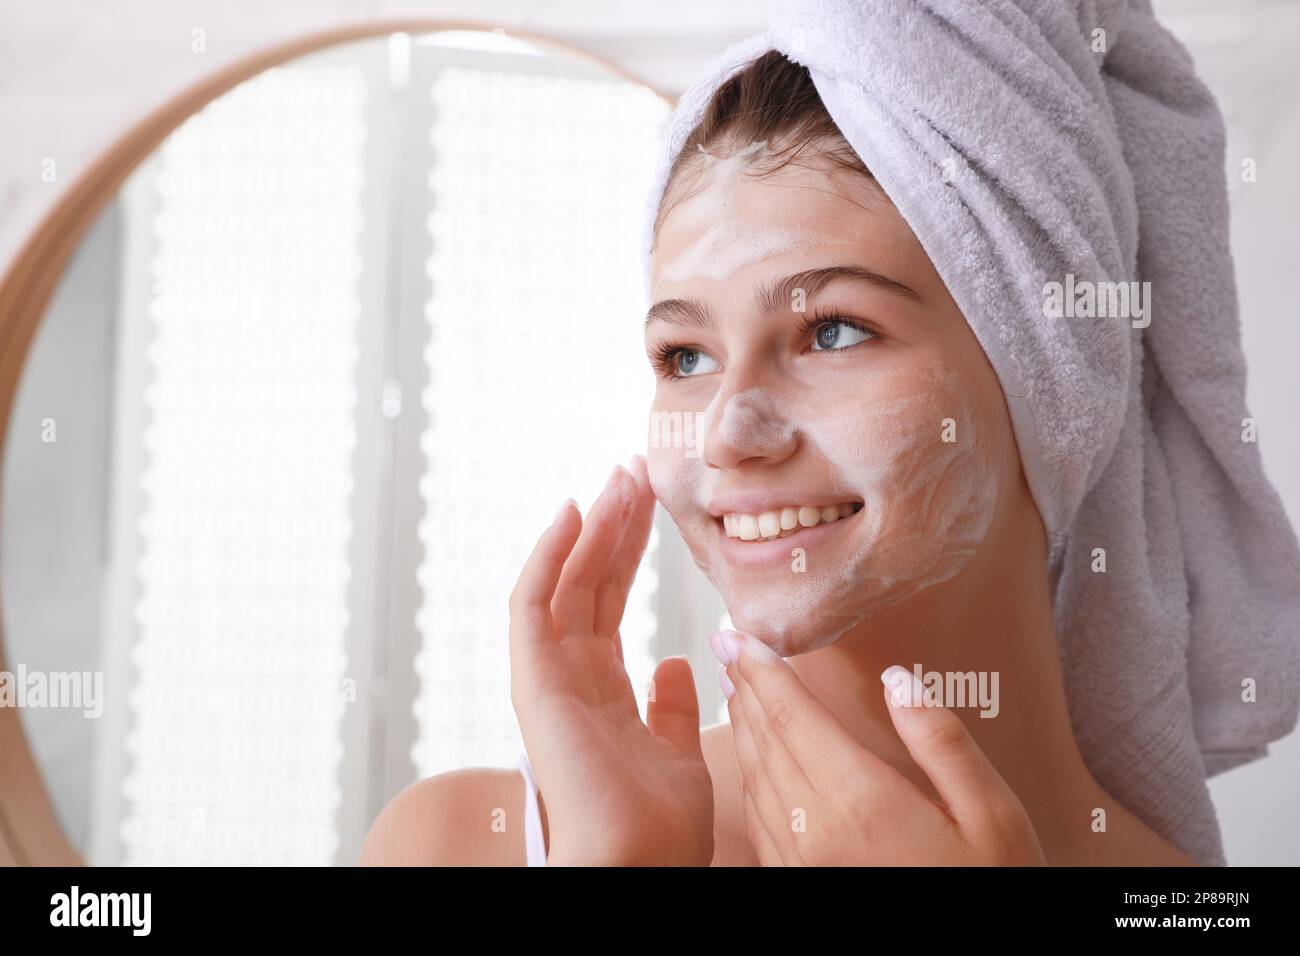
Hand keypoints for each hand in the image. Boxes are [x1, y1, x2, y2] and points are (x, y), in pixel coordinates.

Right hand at [509, 457, 713, 865]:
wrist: (640, 866)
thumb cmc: (663, 829)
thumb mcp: (681, 754)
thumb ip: (672, 708)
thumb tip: (673, 663)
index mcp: (602, 694)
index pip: (611, 604)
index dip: (629, 552)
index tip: (650, 503)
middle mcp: (571, 679)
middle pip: (590, 584)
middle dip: (613, 526)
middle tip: (635, 470)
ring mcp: (549, 678)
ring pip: (564, 583)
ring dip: (590, 526)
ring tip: (619, 476)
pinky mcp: (533, 681)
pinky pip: (531, 605)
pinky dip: (547, 555)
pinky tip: (572, 510)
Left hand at [712, 629, 1045, 865]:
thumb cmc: (994, 891)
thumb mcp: (993, 818)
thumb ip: (942, 743)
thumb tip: (899, 679)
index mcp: (864, 802)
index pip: (794, 717)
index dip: (763, 671)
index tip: (740, 636)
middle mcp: (818, 832)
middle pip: (766, 742)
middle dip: (746, 689)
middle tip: (730, 648)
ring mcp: (801, 863)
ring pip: (756, 781)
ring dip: (743, 729)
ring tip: (739, 690)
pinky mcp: (797, 884)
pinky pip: (762, 822)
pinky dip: (753, 777)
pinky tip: (758, 760)